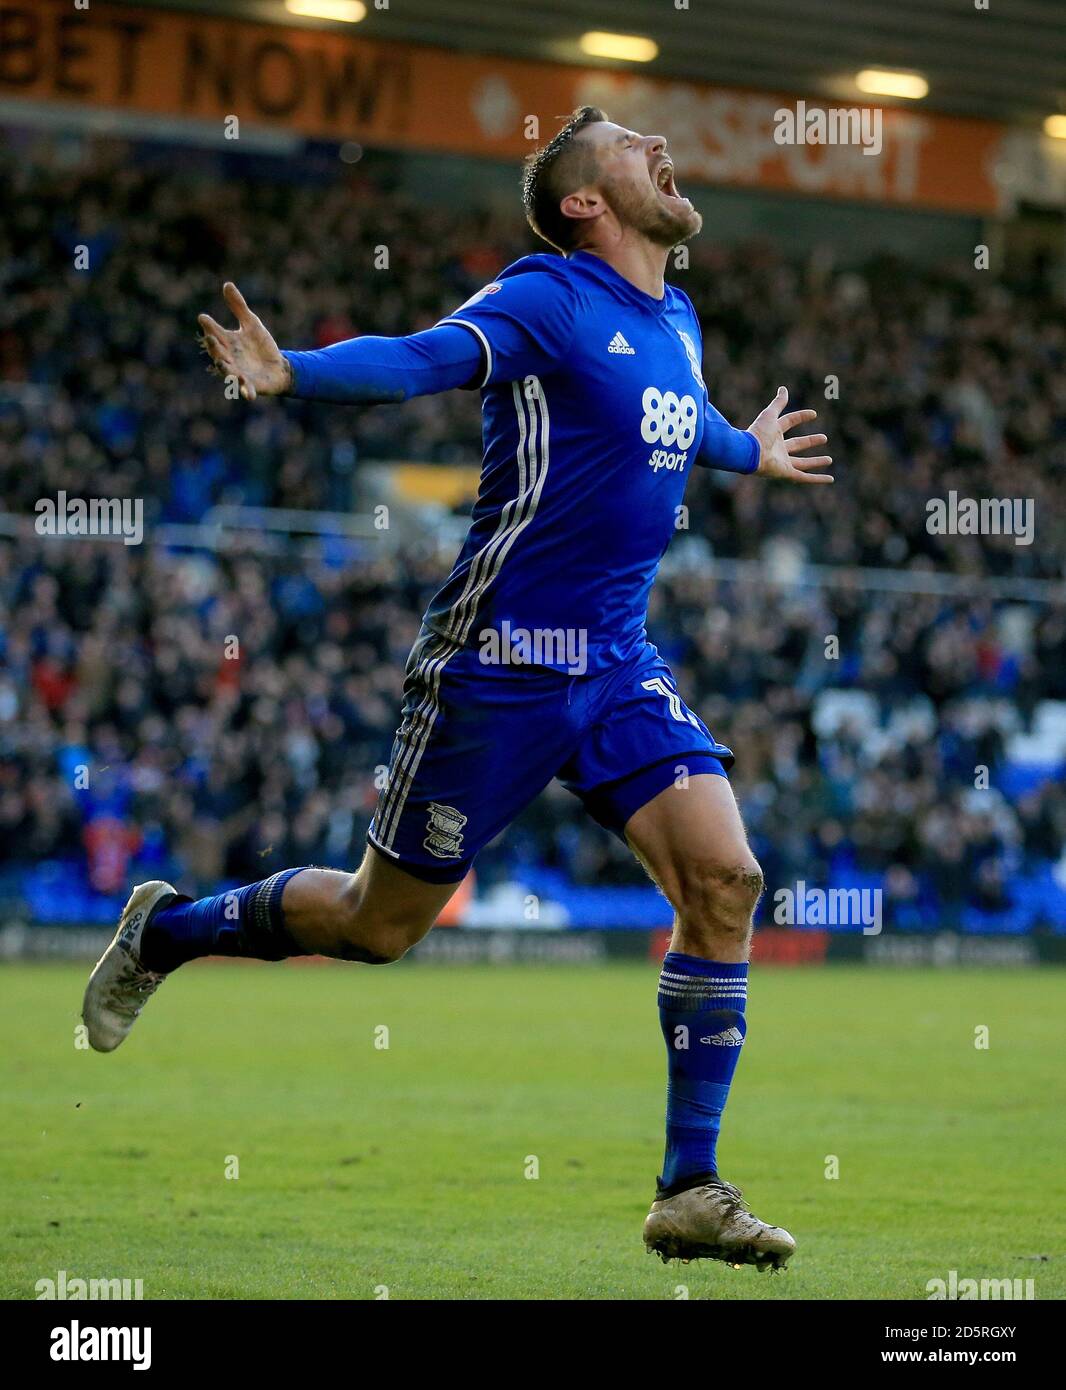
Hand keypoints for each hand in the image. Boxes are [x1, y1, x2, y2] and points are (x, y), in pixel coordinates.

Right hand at [197, 282, 291, 400]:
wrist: (279, 367)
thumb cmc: (261, 346)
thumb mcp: (251, 324)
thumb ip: (238, 307)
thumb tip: (227, 284)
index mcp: (227, 342)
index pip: (215, 333)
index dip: (209, 326)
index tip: (203, 317)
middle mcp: (229, 358)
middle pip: (218, 353)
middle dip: (215, 347)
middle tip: (212, 339)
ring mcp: (238, 373)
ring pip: (228, 372)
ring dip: (225, 369)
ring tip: (222, 363)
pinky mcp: (251, 386)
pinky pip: (246, 389)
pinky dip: (246, 391)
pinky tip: (248, 394)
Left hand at [748, 386, 832, 483]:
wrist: (749, 452)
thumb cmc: (758, 433)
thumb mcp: (770, 415)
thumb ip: (778, 403)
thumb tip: (783, 388)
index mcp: (773, 433)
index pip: (789, 422)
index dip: (801, 416)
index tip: (814, 414)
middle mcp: (778, 448)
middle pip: (797, 444)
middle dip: (810, 441)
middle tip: (824, 438)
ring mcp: (783, 462)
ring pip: (803, 463)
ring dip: (816, 462)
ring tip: (829, 459)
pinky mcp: (786, 473)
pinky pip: (805, 478)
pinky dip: (817, 479)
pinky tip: (830, 479)